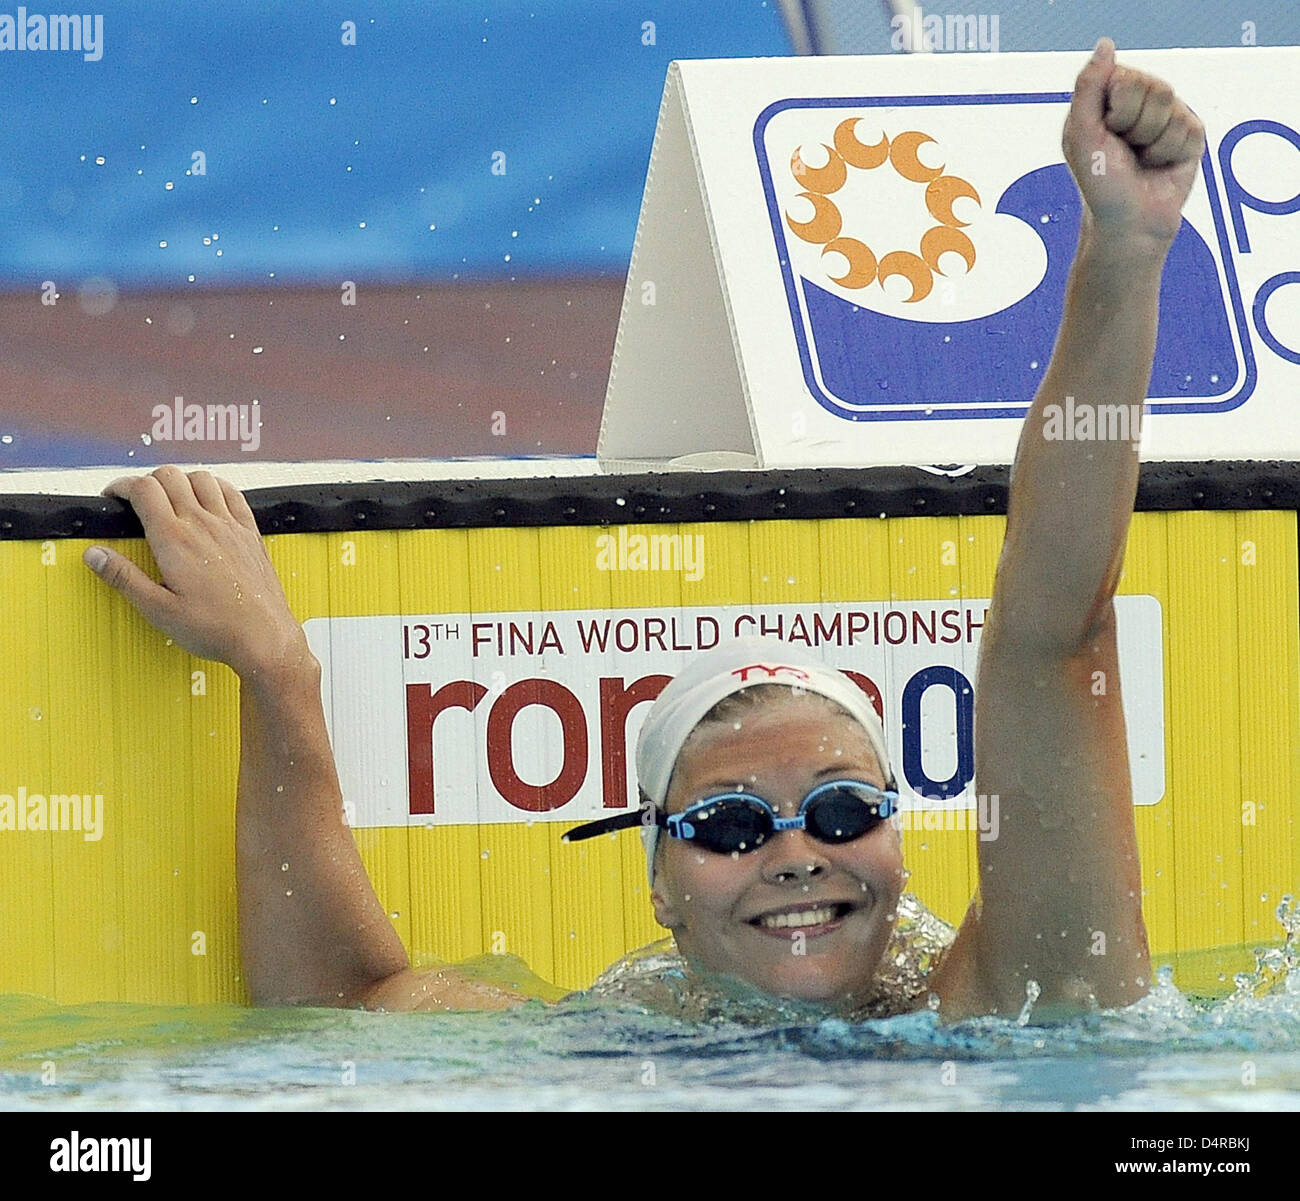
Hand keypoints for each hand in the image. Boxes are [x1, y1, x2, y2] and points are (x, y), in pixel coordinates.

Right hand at [84, 466, 306, 678]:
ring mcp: (230, 526)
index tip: (113, 497)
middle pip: (170, 476)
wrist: (264, 637)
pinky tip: (209, 499)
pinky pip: (233, 493)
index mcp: (175, 540)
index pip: (144, 489)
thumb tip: (94, 555)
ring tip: (171, 498)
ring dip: (181, 480)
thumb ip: (124, 578)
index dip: (122, 486)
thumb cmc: (215, 628)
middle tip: (138, 501)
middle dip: (147, 481)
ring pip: (202, 478)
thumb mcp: (158, 610)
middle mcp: (203, 525)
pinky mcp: (250, 533)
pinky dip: (215, 486)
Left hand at [1062, 38, 1205, 248]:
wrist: (1130, 222)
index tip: (1105, 134)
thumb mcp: (1082, 134)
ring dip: (1152, 141)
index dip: (1116, 109)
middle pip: (1153, 88)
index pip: (1125, 76)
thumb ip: (1089, 86)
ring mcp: (1167, 116)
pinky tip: (1160, 166)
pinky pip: (1188, 127)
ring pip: (1172, 105)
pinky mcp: (1190, 134)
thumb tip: (1105, 44)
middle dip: (1134, 126)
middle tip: (1125, 151)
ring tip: (1141, 159)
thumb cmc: (1100, 183)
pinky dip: (1170, 152)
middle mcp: (1140, 103)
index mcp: (1110, 99)